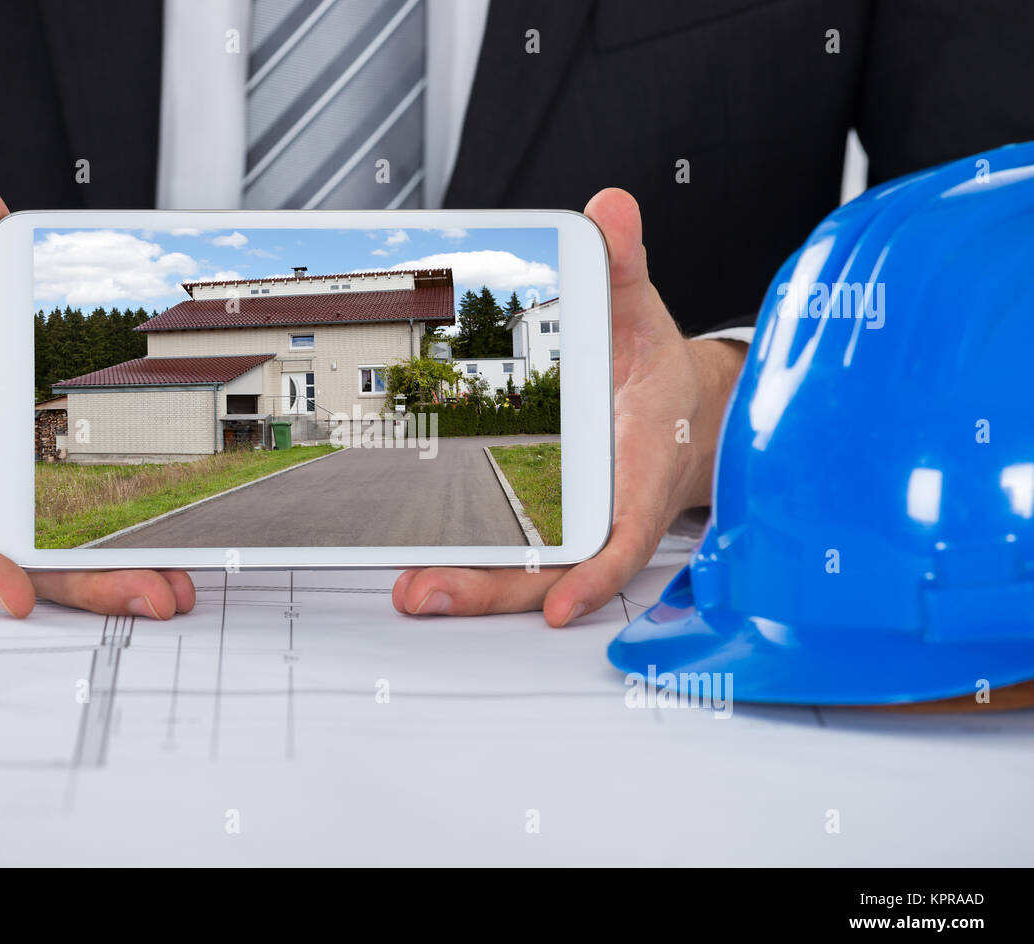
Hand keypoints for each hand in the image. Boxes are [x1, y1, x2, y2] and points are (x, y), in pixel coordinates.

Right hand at [0, 177, 194, 619]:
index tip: (8, 590)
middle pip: (30, 557)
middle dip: (88, 583)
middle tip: (150, 594)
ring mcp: (25, 510)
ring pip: (67, 564)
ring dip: (120, 583)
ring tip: (175, 593)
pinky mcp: (57, 511)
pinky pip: (90, 546)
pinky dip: (129, 561)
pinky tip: (177, 570)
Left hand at [392, 188, 745, 626]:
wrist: (665, 407)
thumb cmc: (650, 368)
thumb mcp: (640, 310)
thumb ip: (623, 265)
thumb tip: (611, 209)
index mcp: (641, 464)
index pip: (626, 532)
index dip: (596, 573)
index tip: (561, 603)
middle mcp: (606, 508)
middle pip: (557, 567)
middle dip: (494, 589)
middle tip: (426, 591)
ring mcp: (574, 523)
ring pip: (526, 572)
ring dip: (470, 587)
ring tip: (410, 590)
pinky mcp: (544, 521)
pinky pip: (510, 555)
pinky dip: (474, 568)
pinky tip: (423, 571)